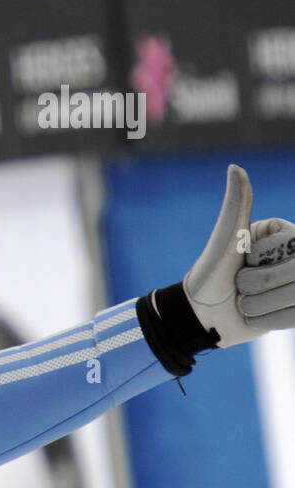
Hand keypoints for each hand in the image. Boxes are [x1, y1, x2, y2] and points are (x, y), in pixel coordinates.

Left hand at [184, 164, 294, 346]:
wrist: (201, 314)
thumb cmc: (210, 273)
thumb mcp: (226, 239)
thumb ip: (236, 205)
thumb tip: (235, 167)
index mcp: (283, 236)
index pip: (291, 243)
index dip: (262, 258)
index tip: (243, 260)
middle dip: (259, 284)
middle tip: (240, 286)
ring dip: (262, 304)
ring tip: (245, 301)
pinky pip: (294, 316)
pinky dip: (269, 320)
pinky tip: (254, 316)